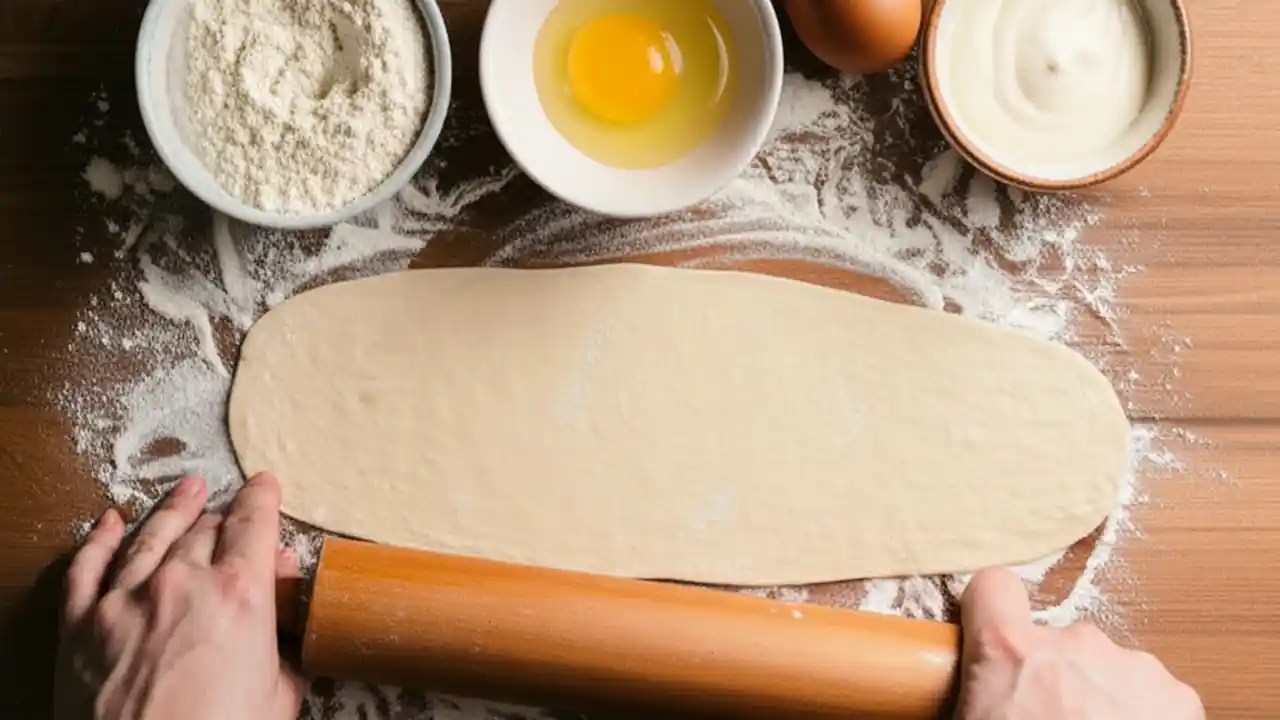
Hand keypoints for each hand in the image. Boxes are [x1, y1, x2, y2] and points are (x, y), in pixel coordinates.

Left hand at [56, 473, 305, 719]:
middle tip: (231, 511)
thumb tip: (288, 609)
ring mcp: (125, 600)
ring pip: (150, 535)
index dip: (262, 497)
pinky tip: (110, 523)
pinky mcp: (81, 626)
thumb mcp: (280, 694)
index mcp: (240, 594)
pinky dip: (99, 540)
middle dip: (222, 514)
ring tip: (186, 491)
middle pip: (205, 527)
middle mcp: (182, 583)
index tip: (265, 486)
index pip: (254, 522)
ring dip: (172, 509)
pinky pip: (87, 567)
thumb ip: (285, 642)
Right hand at [955, 567, 1202, 719]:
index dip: (990, 610)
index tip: (993, 637)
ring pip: (1104, 666)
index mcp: (1009, 652)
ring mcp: (1130, 666)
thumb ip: (977, 699)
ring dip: (1097, 696)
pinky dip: (1140, 716)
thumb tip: (968, 707)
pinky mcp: (1177, 697)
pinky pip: (1150, 693)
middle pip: (1055, 640)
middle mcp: (1071, 643)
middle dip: (1053, 677)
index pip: (991, 587)